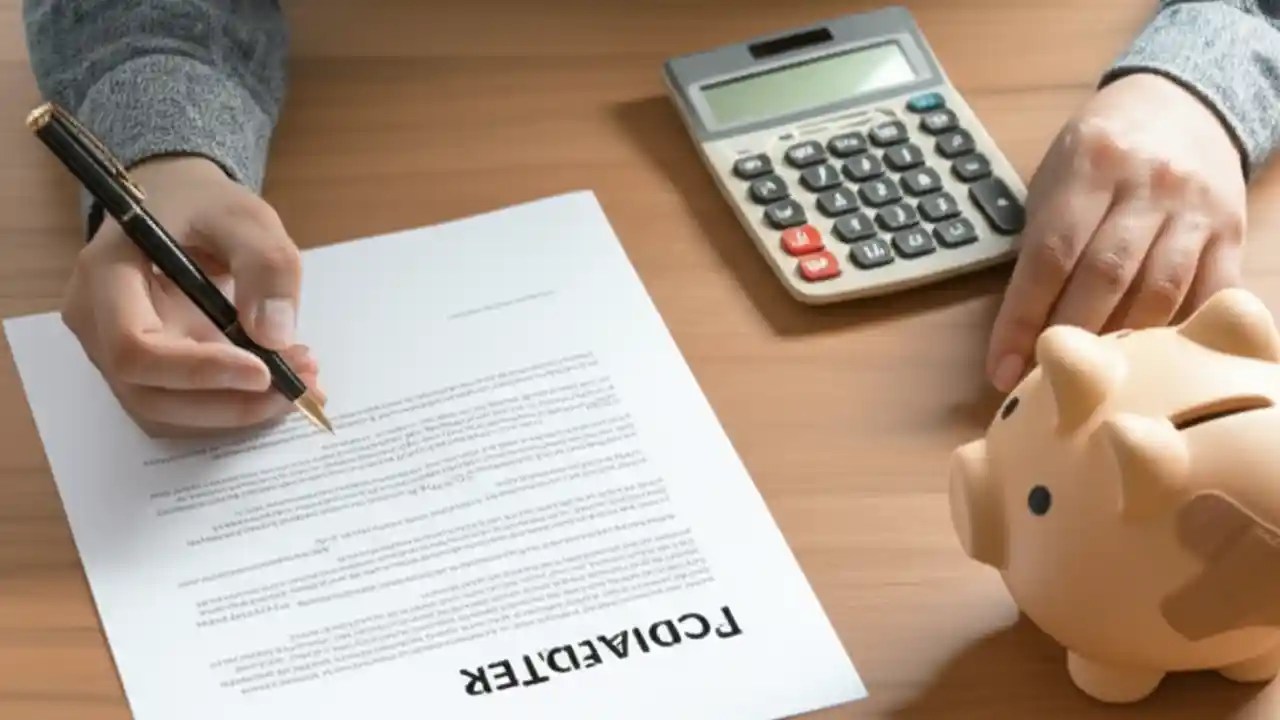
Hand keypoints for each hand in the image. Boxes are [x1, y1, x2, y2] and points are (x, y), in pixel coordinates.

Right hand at [60, 156, 320, 435]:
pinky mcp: (144, 371)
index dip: (198, 371)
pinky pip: (181, 407)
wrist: (180, 208)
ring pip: (167, 411)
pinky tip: (280, 383)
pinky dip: (232, 406)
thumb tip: (273, 335)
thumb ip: (264, 264)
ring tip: (302, 381)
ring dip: (238, 410)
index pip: (134, 347)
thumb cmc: (204, 205)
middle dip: (230, 401)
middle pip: (150, 393)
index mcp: (106, 276)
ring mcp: (114, 353)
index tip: (264, 372)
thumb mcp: (245, 216)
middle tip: (303, 383)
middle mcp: (97, 324)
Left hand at [986, 73, 1247, 391]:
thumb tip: (1019, 328)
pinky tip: (1155, 365)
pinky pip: (1212, 295)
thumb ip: (1042, 241)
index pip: (1050, 255)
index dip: (1022, 318)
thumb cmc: (1100, 153)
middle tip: (1044, 383)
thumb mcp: (1056, 176)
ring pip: (1160, 292)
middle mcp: (1147, 185)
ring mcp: (1194, 210)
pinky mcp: (1232, 232)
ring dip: (1123, 346)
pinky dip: (1183, 335)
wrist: (1182, 103)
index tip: (1002, 369)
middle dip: (1070, 338)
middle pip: (1106, 277)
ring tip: (1094, 382)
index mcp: (1090, 166)